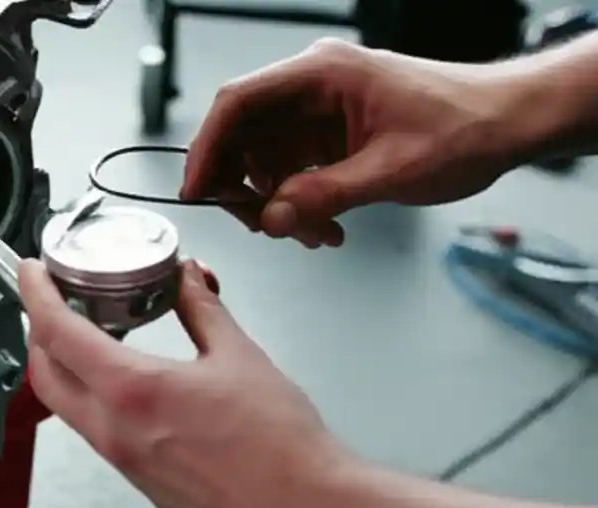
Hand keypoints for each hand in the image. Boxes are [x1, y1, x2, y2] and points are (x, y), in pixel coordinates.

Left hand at [19, 258, 355, 507]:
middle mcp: (115, 431)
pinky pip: (98, 433)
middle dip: (38, 333)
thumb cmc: (282, 449)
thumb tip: (188, 279)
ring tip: (89, 337)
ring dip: (66, 368)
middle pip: (45, 375)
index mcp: (133, 391)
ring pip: (68, 407)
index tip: (32, 273)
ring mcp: (124, 463)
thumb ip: (202, 310)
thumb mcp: (240, 356)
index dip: (35, 295)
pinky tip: (125, 383)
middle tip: (52, 303)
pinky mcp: (140, 483)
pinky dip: (95, 399)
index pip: (56, 333)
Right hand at [182, 38, 528, 247]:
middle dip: (244, 189)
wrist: (508, 124)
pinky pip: (289, 170)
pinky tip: (324, 227)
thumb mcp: (392, 171)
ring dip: (275, 204)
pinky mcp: (328, 134)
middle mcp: (311, 87)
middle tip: (263, 227)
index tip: (196, 191)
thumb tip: (270, 217)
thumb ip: (324, 195)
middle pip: (241, 136)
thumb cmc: (465, 128)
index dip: (207, 148)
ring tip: (311, 234)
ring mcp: (317, 111)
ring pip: (262, 160)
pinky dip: (297, 203)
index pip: (237, 103)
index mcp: (321, 75)